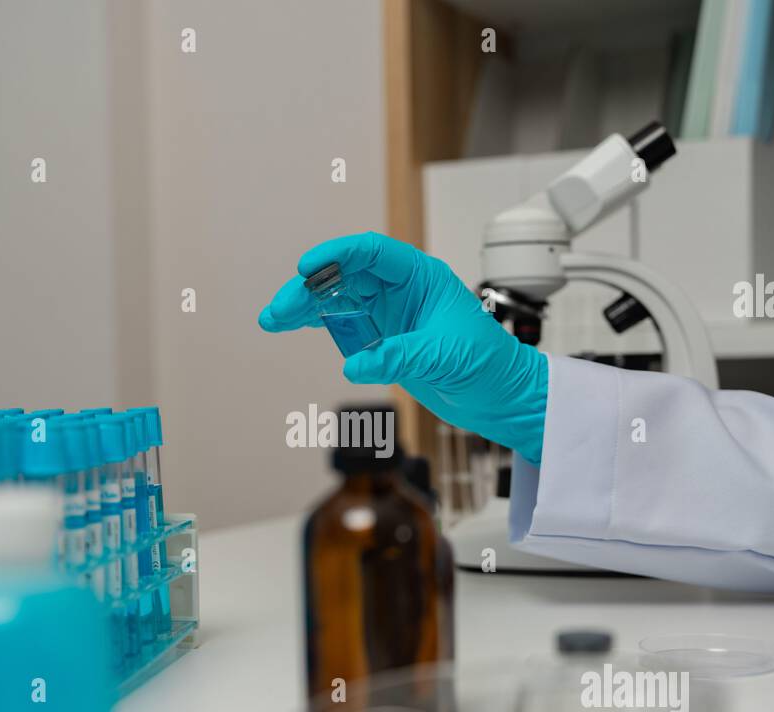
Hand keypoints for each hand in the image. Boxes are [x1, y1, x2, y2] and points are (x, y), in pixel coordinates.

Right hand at [259, 231, 547, 465]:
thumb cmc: (488, 364)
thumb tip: (354, 364)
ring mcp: (389, 314)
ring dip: (306, 307)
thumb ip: (397, 357)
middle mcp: (401, 290)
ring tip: (274, 319)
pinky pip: (343, 325)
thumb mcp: (443, 356)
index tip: (308, 268)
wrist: (500, 396)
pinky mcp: (382, 340)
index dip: (337, 256)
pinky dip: (318, 325)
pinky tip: (293, 326)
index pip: (371, 254)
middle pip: (345, 276)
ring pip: (338, 300)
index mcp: (421, 277)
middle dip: (309, 289)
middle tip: (281, 309)